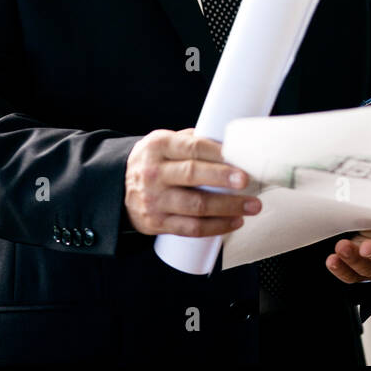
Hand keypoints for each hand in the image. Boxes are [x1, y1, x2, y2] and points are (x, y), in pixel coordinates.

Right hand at [124, 128, 260, 235]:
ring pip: (195, 206)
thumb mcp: (166, 144)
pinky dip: (216, 227)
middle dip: (223, 177)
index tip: (239, 155)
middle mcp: (154, 173)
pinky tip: (234, 222)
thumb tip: (233, 142)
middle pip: (193, 174)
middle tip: (246, 179)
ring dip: (228, 207)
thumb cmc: (155, 162)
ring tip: (251, 206)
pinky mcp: (157, 223)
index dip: (217, 152)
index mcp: (159, 146)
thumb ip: (194, 142)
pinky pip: (191, 228)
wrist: (119, 188)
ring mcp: (154, 200)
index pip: (192, 147)